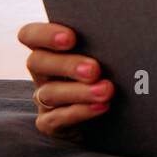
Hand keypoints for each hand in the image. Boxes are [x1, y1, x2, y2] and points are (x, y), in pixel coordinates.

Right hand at [17, 22, 113, 136]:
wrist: (113, 117)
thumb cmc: (110, 74)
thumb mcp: (106, 56)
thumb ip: (104, 44)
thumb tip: (126, 33)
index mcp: (51, 49)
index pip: (30, 35)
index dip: (44, 34)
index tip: (70, 38)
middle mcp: (43, 72)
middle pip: (37, 62)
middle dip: (67, 65)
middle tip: (95, 69)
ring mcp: (44, 98)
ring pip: (49, 92)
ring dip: (79, 91)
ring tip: (106, 90)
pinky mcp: (50, 123)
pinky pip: (56, 119)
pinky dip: (79, 112)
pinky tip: (101, 107)